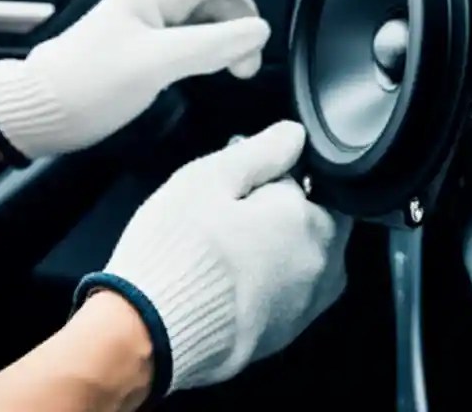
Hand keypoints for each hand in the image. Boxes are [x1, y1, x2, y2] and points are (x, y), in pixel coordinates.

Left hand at [0, 0, 310, 160]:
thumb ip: (210, 46)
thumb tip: (255, 34)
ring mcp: (151, 21)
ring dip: (233, 43)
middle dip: (250, 21)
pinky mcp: (149, 44)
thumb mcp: (154, 66)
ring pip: (214, 19)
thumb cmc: (81, 86)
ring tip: (236, 73)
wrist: (39, 112)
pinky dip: (217, 52)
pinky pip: (198, 38)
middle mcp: (154, 0)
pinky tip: (216, 71)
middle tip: (255, 63)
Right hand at [96, 121, 349, 392]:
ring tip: (225, 250)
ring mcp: (306, 307)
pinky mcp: (284, 337)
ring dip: (276, 249)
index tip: (238, 179)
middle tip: (227, 213)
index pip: (311, 181)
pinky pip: (287, 297)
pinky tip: (228, 282)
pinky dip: (267, 284)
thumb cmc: (177, 250)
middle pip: (314, 223)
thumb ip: (262, 151)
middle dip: (280, 212)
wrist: (149, 335)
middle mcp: (322, 265)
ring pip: (303, 261)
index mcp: (310, 220)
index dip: (274, 174)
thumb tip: (296, 135)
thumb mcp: (210, 179)